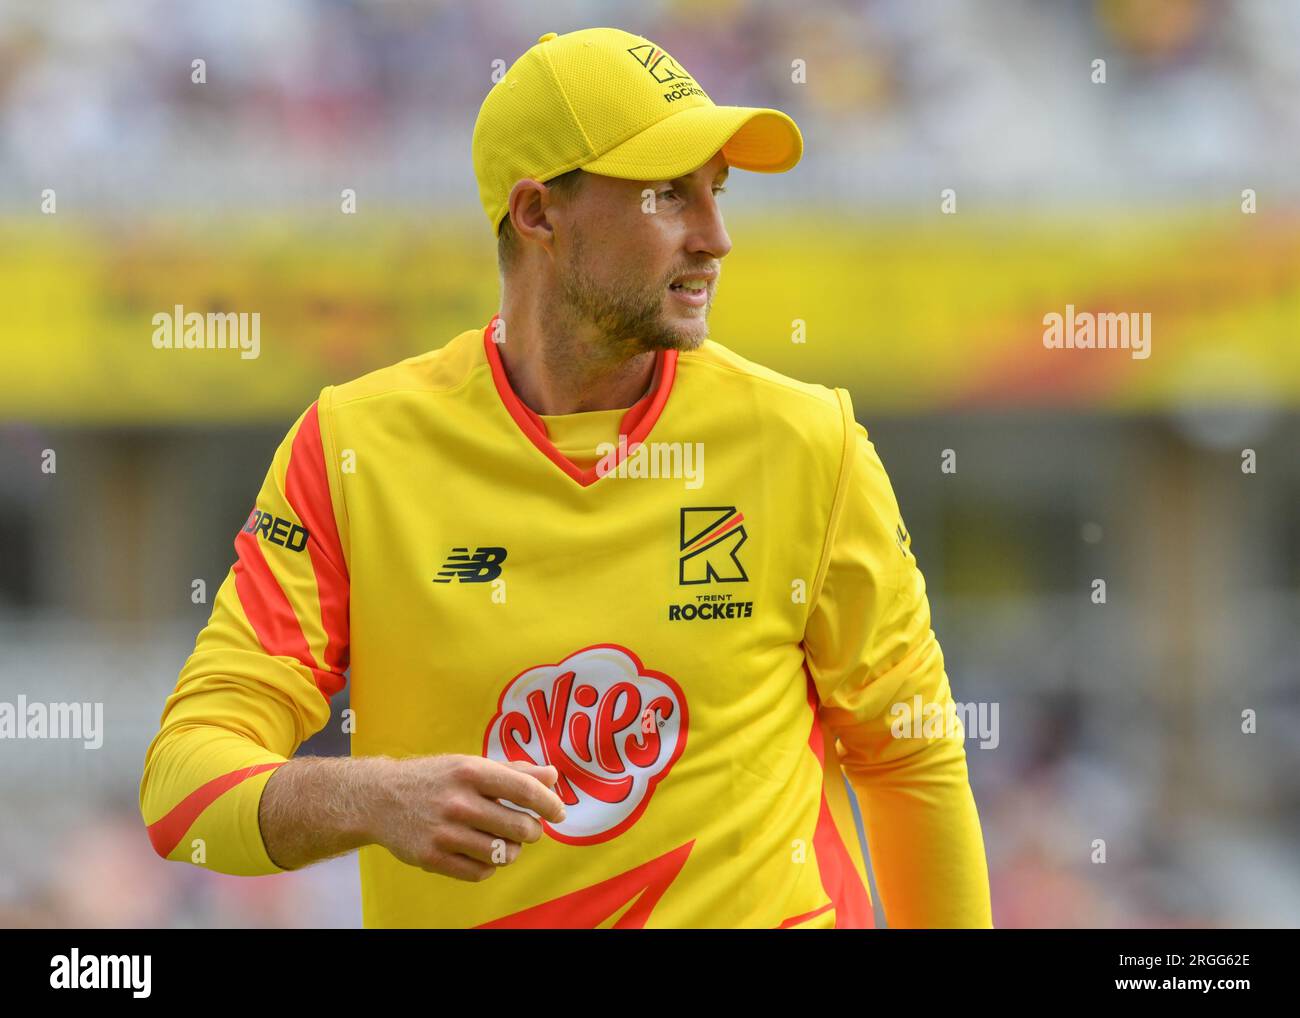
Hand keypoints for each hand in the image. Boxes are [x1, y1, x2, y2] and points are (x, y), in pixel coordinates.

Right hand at [367, 754, 564, 880]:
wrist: (380, 798)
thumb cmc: (436, 779)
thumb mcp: (471, 765)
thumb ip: (514, 771)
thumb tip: (553, 777)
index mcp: (471, 772)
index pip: (525, 791)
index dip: (550, 804)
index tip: (559, 813)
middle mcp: (458, 802)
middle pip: (520, 828)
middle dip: (533, 831)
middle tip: (528, 828)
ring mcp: (444, 832)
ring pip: (503, 854)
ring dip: (512, 851)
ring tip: (504, 841)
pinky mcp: (432, 858)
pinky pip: (480, 872)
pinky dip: (489, 865)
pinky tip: (482, 852)